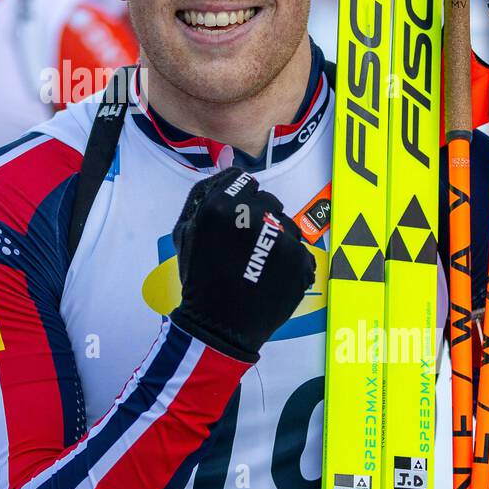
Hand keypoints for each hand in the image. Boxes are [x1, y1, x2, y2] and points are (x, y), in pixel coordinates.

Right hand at [169, 169, 314, 361]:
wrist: (219, 327)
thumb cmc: (200, 278)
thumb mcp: (186, 231)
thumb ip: (204, 193)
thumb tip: (228, 161)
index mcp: (223, 206)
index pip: (245, 182)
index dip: (239, 202)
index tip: (236, 223)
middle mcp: (256, 217)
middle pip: (269, 201)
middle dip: (258, 219)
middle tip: (245, 248)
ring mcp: (283, 240)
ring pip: (287, 225)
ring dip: (276, 240)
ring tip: (259, 266)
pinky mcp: (302, 262)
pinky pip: (300, 251)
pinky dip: (289, 264)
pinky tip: (271, 278)